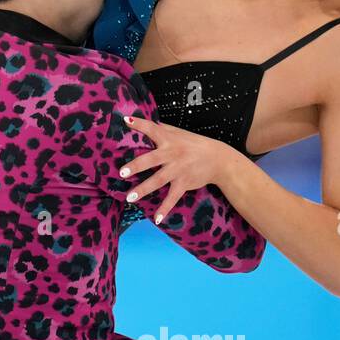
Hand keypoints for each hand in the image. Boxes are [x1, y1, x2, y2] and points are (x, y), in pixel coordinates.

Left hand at [119, 115, 235, 223]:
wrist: (218, 159)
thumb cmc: (193, 144)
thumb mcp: (179, 133)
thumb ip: (161, 129)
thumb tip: (140, 122)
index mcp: (169, 139)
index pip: (152, 129)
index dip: (140, 124)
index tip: (126, 120)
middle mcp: (172, 154)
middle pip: (151, 160)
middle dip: (136, 166)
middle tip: (121, 173)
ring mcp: (178, 170)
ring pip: (158, 180)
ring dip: (143, 190)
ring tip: (129, 198)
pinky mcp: (184, 183)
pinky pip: (172, 197)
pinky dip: (165, 209)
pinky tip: (156, 219)